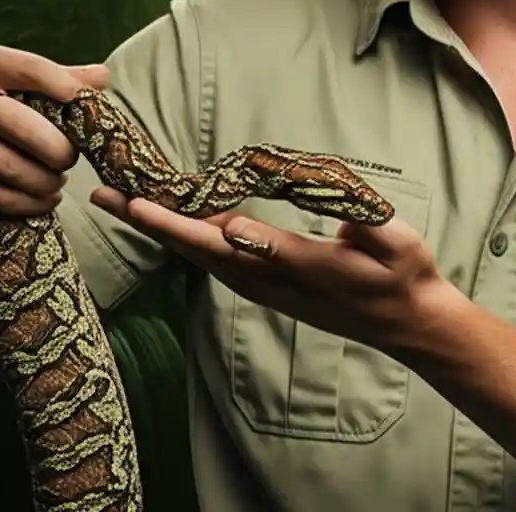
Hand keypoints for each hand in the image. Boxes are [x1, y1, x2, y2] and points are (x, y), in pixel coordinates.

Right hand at [0, 42, 109, 214]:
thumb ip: (56, 78)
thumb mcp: (9, 79)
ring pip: (14, 168)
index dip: (70, 92)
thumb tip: (102, 77)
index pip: (35, 70)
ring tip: (57, 183)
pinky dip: (27, 202)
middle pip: (30, 130)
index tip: (92, 112)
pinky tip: (42, 200)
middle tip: (71, 161)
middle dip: (62, 153)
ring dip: (47, 183)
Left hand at [89, 186, 455, 352]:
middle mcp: (272, 283)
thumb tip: (250, 226)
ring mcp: (267, 291)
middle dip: (150, 221)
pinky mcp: (268, 291)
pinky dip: (186, 240)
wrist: (411, 322)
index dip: (182, 223)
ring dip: (160, 230)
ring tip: (120, 202)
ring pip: (202, 258)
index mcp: (299, 265)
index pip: (230, 241)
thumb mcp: (386, 241)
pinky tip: (169, 223)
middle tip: (104, 193)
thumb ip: (333, 228)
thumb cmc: (404, 272)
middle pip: (198, 250)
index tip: (141, 203)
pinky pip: (217, 263)